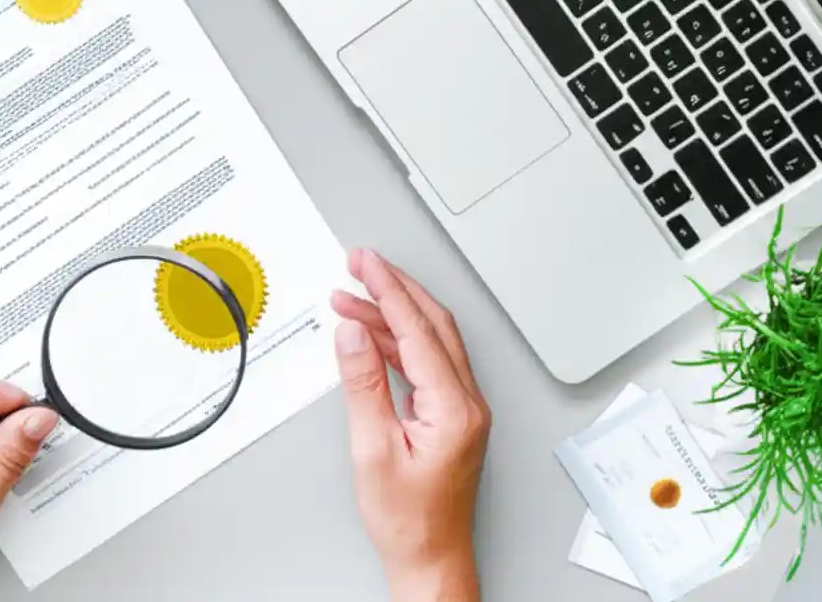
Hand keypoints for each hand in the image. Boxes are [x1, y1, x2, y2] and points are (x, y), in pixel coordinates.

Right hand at [331, 249, 489, 601]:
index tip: (365, 265)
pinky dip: (399, 341)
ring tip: (353, 297)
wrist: (430, 556)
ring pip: (430, 340)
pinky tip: (373, 334)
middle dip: (394, 288)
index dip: (388, 291)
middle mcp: (468, 402)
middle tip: (360, 265)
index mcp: (455, 407)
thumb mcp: (373, 449)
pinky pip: (428, 362)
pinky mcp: (452, 415)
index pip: (418, 331)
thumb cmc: (409, 519)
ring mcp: (463, 408)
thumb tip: (353, 334)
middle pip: (432, 324)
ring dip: (393, 314)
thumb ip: (363, 384)